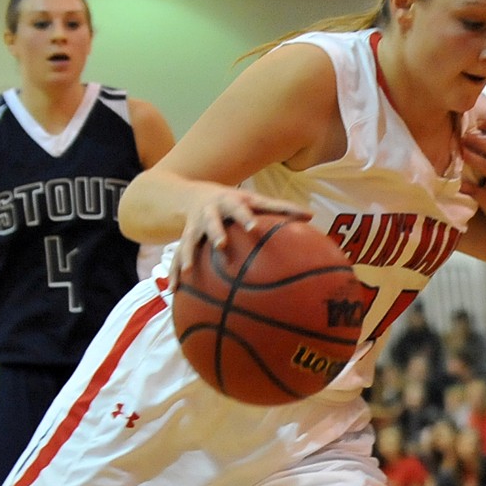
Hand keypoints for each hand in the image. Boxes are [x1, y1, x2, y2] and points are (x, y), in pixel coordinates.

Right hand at [168, 187, 309, 285]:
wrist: (193, 194)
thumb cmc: (235, 202)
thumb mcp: (255, 200)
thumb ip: (281, 208)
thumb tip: (312, 215)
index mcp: (229, 203)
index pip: (239, 209)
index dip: (245, 217)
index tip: (252, 227)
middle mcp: (209, 213)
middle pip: (211, 223)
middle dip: (215, 232)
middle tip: (221, 244)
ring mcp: (194, 226)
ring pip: (188, 241)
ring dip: (187, 254)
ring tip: (188, 272)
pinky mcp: (183, 239)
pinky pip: (176, 258)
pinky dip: (175, 273)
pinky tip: (174, 292)